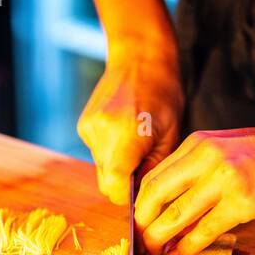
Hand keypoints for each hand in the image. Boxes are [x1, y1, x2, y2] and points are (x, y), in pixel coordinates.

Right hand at [77, 39, 184, 206]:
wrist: (140, 56)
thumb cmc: (163, 92)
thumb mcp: (170, 133)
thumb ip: (154, 168)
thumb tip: (143, 198)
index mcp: (125, 135)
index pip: (115, 188)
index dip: (129, 197)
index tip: (144, 192)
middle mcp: (100, 133)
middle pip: (107, 181)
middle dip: (125, 182)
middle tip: (146, 163)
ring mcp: (89, 128)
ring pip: (102, 167)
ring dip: (119, 164)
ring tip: (138, 140)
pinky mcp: (84, 124)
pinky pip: (98, 151)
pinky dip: (111, 150)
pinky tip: (126, 130)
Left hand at [134, 117, 254, 254]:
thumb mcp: (230, 149)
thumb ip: (202, 170)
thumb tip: (177, 207)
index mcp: (199, 143)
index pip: (154, 176)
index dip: (141, 206)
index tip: (139, 225)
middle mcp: (205, 157)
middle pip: (154, 195)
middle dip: (142, 225)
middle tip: (141, 244)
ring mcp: (224, 179)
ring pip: (174, 216)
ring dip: (159, 240)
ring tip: (156, 253)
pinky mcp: (243, 202)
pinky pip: (203, 231)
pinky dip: (186, 248)